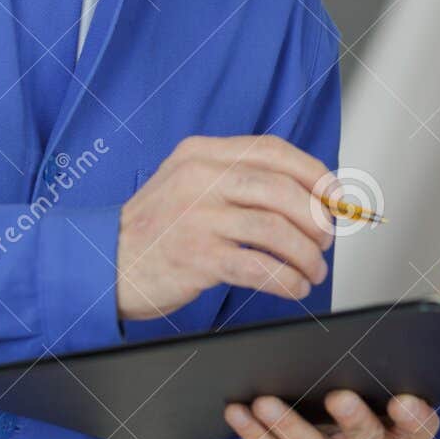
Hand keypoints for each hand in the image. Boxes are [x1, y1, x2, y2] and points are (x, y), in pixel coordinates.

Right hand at [115, 135, 338, 321]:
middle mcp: (200, 179)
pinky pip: (260, 268)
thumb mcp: (189, 184)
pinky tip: (294, 287)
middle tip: (325, 239)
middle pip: (282, 190)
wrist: (103, 264)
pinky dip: (287, 280)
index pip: (274, 151)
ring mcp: (197, 218)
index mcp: (202, 154)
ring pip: (276, 231)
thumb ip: (238, 180)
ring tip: (313, 270)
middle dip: (317, 217)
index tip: (336, 197)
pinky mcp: (197, 258)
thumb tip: (308, 195)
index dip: (314, 174)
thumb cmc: (155, 229)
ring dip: (306, 255)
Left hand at [225, 390, 439, 438]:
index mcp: (395, 435)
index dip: (415, 419)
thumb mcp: (362, 396)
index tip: (402, 400)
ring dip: (288, 425)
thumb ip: (367, 373)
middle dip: (354, 419)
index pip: (418, 431)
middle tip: (338, 396)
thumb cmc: (338, 415)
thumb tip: (361, 333)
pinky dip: (255, 435)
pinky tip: (240, 413)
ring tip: (265, 402)